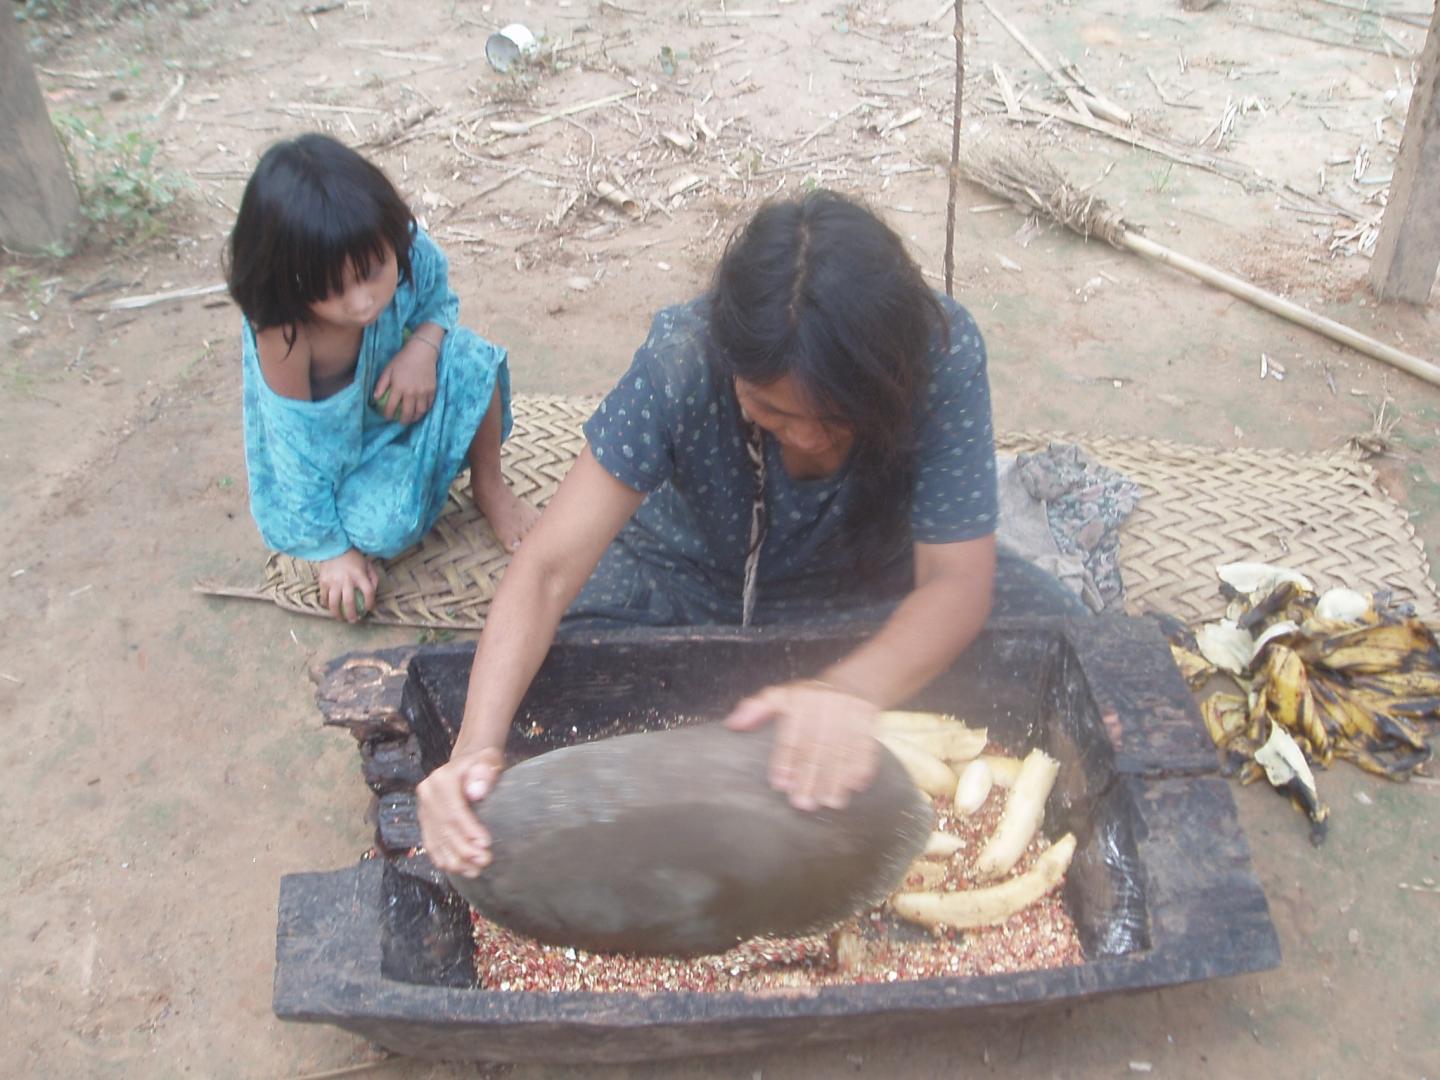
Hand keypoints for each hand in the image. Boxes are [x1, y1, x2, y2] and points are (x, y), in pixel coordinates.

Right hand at [315, 549, 379, 622]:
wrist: (334, 547)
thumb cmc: (353, 558)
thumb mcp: (367, 564)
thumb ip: (373, 578)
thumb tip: (373, 593)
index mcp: (359, 575)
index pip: (368, 592)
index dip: (370, 603)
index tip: (369, 609)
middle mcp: (346, 579)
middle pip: (349, 602)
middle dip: (352, 614)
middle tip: (354, 620)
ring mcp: (333, 581)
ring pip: (334, 603)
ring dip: (337, 614)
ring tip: (341, 619)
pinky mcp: (323, 582)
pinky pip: (324, 597)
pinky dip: (327, 605)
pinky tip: (330, 608)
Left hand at [374, 334, 438, 423]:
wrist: (422, 351)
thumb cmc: (403, 359)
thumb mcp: (388, 369)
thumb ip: (381, 384)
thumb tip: (375, 398)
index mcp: (398, 387)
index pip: (391, 407)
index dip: (388, 415)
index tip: (387, 416)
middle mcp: (411, 392)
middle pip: (407, 414)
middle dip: (403, 421)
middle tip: (400, 422)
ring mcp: (423, 392)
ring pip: (420, 412)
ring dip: (415, 418)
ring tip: (411, 419)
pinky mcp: (432, 390)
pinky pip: (429, 405)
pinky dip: (424, 410)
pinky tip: (420, 410)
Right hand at [417, 745, 504, 876]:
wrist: (467, 763)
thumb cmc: (482, 763)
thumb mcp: (488, 760)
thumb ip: (484, 773)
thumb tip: (476, 793)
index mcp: (440, 780)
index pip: (454, 810)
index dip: (468, 829)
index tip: (486, 844)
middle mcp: (426, 795)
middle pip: (444, 828)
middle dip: (464, 849)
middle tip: (485, 861)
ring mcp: (423, 809)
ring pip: (436, 840)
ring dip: (455, 860)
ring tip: (476, 870)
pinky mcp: (425, 821)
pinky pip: (431, 844)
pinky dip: (444, 859)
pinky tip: (459, 869)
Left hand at [725, 679, 879, 810]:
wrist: (854, 682)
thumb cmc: (809, 698)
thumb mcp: (782, 696)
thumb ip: (756, 708)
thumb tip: (732, 724)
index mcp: (799, 700)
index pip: (791, 735)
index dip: (785, 761)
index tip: (780, 784)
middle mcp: (824, 705)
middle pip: (816, 747)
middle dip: (809, 777)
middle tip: (803, 803)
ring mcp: (849, 712)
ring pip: (842, 750)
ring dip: (836, 778)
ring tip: (830, 801)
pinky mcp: (869, 720)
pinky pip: (866, 746)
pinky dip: (861, 767)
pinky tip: (855, 786)